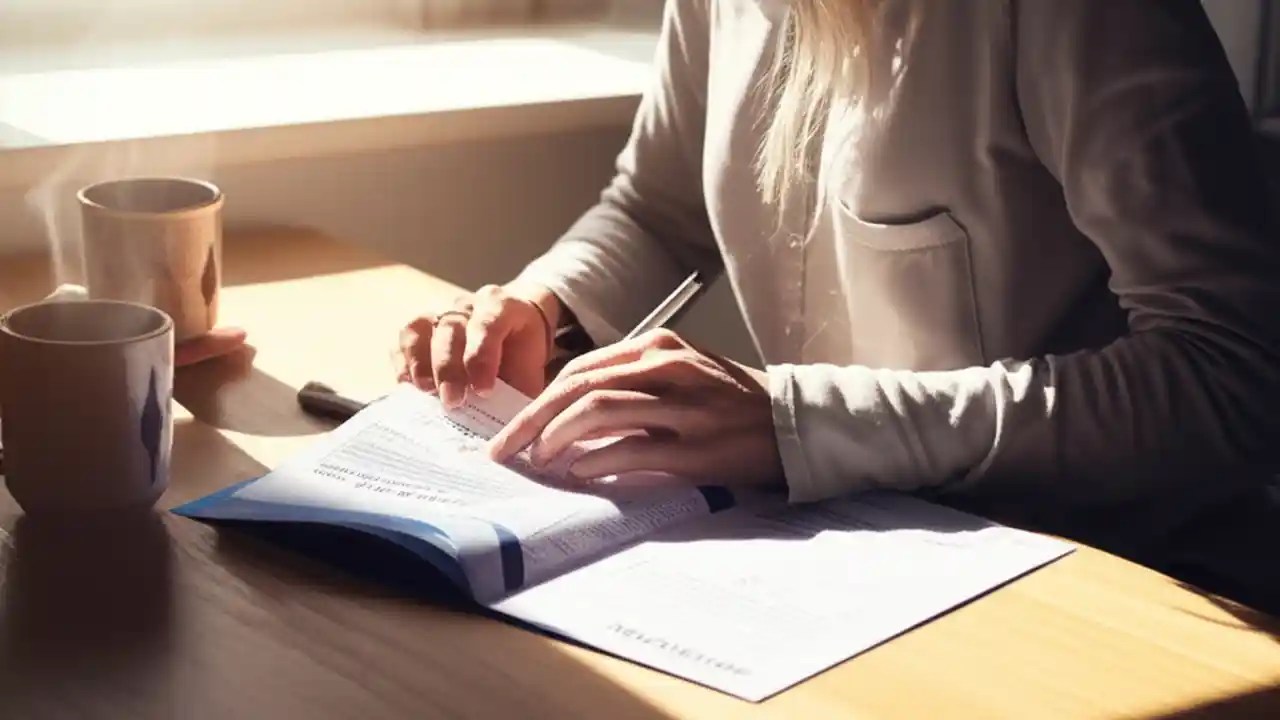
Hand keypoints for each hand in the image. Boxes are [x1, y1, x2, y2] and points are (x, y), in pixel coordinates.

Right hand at [395, 283, 559, 406]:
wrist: (514, 335)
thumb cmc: (522, 358)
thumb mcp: (530, 371)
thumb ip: (519, 391)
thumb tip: (507, 426)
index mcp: (503, 307)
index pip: (489, 323)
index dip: (482, 356)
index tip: (483, 391)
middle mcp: (469, 305)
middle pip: (451, 328)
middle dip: (449, 368)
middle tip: (452, 401)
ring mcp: (442, 312)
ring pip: (423, 328)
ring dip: (421, 364)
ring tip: (426, 394)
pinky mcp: (422, 325)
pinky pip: (406, 336)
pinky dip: (404, 362)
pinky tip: (409, 388)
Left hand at [488, 329, 783, 487]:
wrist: (796, 423)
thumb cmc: (730, 402)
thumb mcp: (682, 374)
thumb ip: (631, 385)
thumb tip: (567, 415)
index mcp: (659, 347)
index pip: (580, 369)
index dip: (539, 400)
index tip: (515, 428)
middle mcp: (668, 367)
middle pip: (577, 386)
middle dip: (531, 420)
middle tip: (504, 449)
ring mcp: (684, 405)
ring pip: (598, 409)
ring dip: (556, 437)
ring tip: (538, 461)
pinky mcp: (698, 446)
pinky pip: (633, 448)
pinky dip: (597, 460)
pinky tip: (578, 473)